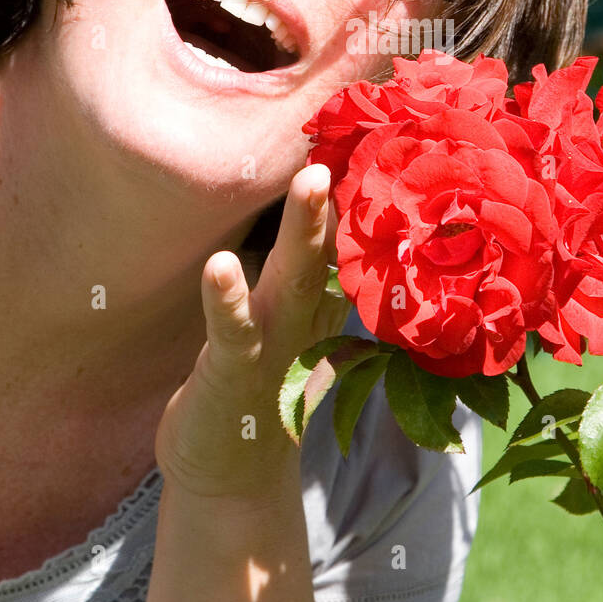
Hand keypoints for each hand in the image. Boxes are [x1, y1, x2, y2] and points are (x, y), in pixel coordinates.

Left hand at [154, 163, 349, 503]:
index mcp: (320, 300)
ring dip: (303, 229)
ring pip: (293, 276)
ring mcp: (274, 343)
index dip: (360, 183)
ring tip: (310, 179)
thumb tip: (338, 210)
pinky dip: (226, 297)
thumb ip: (316, 273)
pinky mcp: (233, 371)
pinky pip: (232, 329)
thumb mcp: (292, 323)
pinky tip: (220, 264)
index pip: (345, 233)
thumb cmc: (256, 385)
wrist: (229, 474)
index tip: (382, 127)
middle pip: (332, 243)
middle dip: (346, 188)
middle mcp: (307, 315)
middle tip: (365, 136)